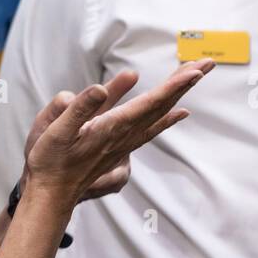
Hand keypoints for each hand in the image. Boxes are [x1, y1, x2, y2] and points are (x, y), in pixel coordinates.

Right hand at [23, 61, 212, 211]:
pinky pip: (152, 127)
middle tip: (207, 61)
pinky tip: (180, 112)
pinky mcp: (122, 147)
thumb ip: (79, 109)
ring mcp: (126, 142)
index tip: (196, 71)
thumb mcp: (56, 130)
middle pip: (163, 104)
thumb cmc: (50, 161)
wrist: (52, 195)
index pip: (151, 102)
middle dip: (185, 81)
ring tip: (196, 74)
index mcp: (112, 127)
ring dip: (179, 93)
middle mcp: (125, 135)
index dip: (174, 86)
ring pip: (160, 114)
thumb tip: (100, 88)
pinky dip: (169, 116)